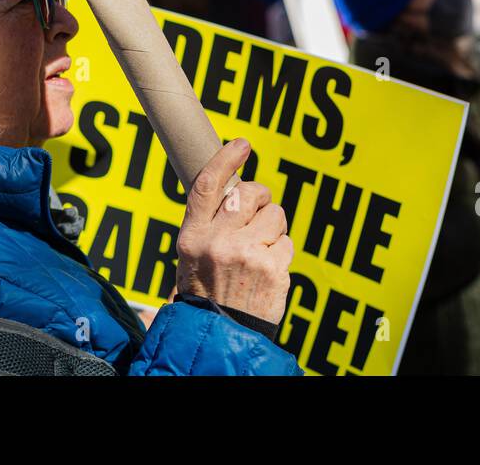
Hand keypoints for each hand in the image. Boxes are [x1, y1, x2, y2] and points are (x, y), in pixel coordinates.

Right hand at [175, 138, 292, 324]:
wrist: (219, 336)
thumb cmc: (206, 293)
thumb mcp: (192, 257)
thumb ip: (211, 224)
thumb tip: (238, 192)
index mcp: (192, 237)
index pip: (208, 185)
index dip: (225, 158)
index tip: (241, 144)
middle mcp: (218, 242)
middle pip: (249, 193)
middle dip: (259, 197)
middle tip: (257, 213)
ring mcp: (247, 255)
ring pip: (275, 215)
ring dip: (273, 228)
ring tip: (258, 251)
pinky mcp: (273, 269)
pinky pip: (287, 243)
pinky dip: (281, 253)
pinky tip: (267, 270)